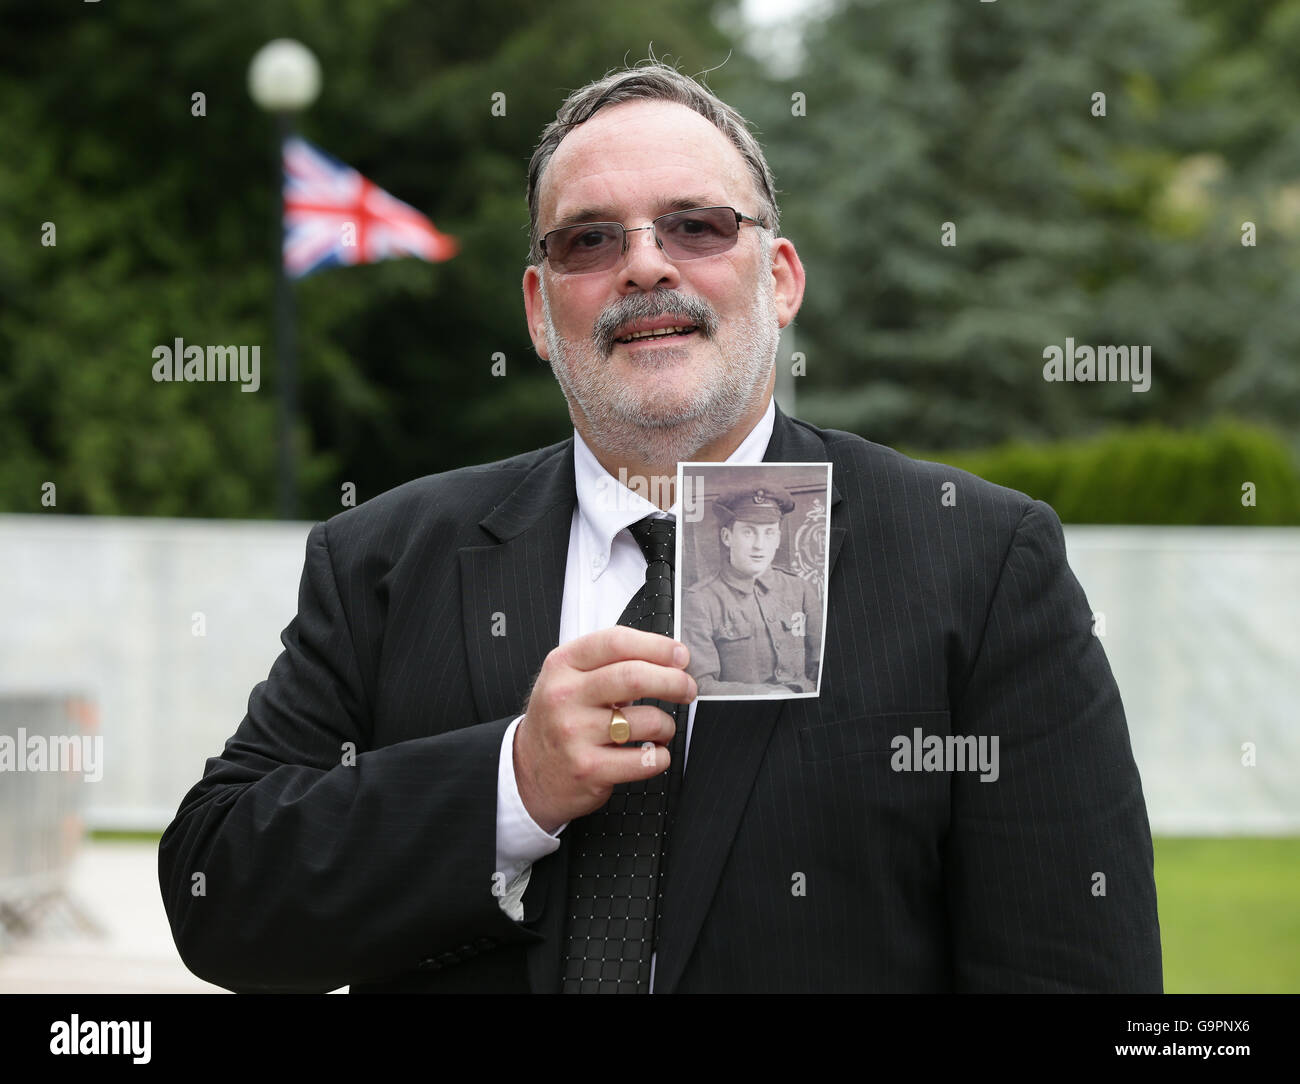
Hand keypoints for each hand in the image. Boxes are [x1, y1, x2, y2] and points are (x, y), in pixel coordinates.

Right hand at [514, 626, 695, 832]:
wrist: (527, 773)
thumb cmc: (558, 720)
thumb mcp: (568, 680)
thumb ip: (608, 663)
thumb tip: (668, 658)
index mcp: (562, 665)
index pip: (616, 642)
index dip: (657, 646)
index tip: (680, 655)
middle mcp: (565, 696)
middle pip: (634, 677)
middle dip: (674, 681)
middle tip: (687, 688)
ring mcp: (575, 734)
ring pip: (646, 720)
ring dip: (667, 724)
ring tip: (662, 728)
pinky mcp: (589, 769)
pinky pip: (645, 759)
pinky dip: (661, 756)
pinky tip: (653, 753)